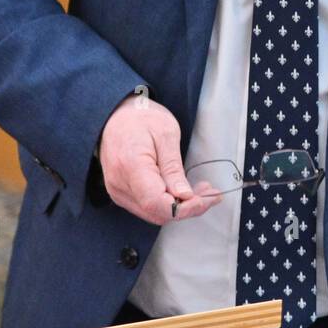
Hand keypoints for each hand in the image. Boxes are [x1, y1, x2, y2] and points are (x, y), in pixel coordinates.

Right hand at [98, 92, 221, 225]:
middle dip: (188, 208)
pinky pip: (146, 207)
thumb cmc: (141, 118)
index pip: (157, 203)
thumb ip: (173, 168)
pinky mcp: (121, 192)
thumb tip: (184, 196)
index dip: (184, 208)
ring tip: (200, 190)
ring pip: (153, 213)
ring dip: (180, 207)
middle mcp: (119, 184)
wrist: (116, 114)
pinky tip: (182, 191)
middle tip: (211, 193)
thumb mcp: (166, 134)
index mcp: (130, 166)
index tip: (206, 198)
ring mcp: (117, 191)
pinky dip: (167, 203)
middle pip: (157, 212)